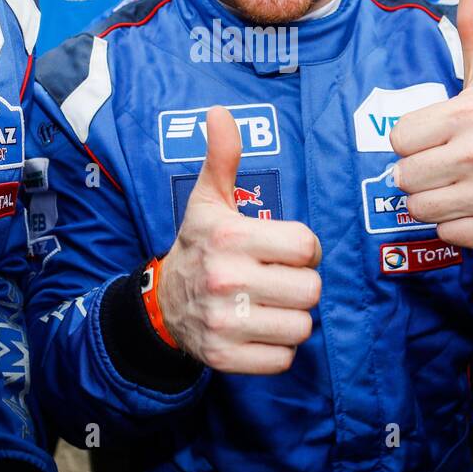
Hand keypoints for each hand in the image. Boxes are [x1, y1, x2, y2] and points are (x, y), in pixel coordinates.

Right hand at [157, 107, 321, 373]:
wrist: (161, 305)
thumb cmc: (198, 246)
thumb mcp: (208, 201)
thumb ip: (222, 158)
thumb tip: (219, 112)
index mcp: (229, 238)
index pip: (307, 247)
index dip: (305, 249)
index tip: (285, 251)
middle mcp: (226, 281)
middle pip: (311, 290)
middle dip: (300, 285)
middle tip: (277, 280)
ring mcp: (225, 323)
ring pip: (302, 326)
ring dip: (292, 318)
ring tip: (270, 305)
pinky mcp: (226, 358)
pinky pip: (285, 359)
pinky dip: (278, 349)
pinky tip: (259, 331)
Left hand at [391, 0, 472, 247]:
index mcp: (470, 114)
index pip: (399, 138)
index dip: (414, 140)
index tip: (437, 136)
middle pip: (403, 176)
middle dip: (419, 173)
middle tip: (445, 165)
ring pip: (418, 209)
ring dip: (432, 201)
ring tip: (456, 186)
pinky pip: (444, 233)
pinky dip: (454, 225)